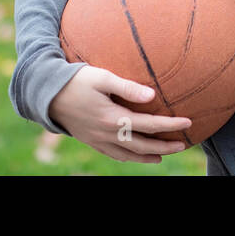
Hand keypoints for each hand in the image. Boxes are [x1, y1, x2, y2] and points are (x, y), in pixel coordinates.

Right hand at [48, 64, 192, 163]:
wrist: (46, 95)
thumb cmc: (76, 80)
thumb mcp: (102, 77)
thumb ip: (127, 87)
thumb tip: (153, 96)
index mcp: (113, 118)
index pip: (149, 125)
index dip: (170, 126)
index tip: (188, 122)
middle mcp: (107, 134)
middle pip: (142, 146)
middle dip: (164, 147)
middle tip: (183, 145)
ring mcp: (98, 140)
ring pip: (128, 155)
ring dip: (148, 156)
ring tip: (163, 155)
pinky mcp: (91, 141)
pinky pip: (114, 155)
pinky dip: (129, 158)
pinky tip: (135, 155)